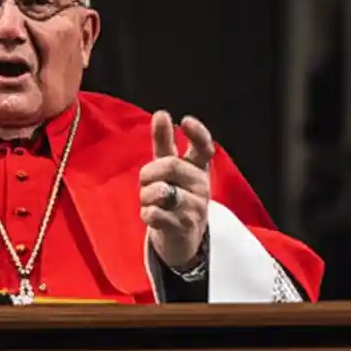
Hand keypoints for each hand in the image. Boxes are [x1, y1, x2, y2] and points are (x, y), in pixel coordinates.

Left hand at [139, 110, 213, 269]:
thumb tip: (162, 113)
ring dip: (145, 196)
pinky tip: (153, 216)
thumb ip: (165, 142)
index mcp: (199, 169)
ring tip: (150, 201)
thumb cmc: (175, 195)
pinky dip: (146, 213)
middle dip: (149, 172)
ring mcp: (195, 208)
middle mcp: (202, 186)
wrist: (183, 238)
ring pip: (160, 191)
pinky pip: (154, 213)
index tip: (184, 120)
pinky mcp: (183, 228)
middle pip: (171, 165)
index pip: (204, 147)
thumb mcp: (170, 168)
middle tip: (145, 181)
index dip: (197, 133)